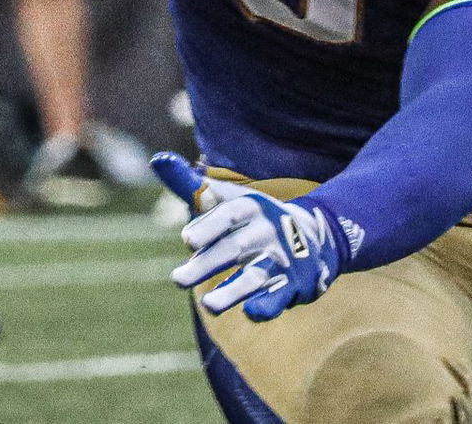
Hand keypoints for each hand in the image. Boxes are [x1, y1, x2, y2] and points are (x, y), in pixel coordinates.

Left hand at [152, 151, 340, 321]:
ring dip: (233, 291)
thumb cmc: (251, 217)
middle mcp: (265, 231)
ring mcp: (280, 259)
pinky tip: (253, 312)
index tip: (186, 240)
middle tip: (177, 280)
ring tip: (209, 306)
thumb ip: (190, 185)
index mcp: (249, 207)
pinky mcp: (291, 285)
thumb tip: (157, 159)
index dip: (208, 226)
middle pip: (235, 248)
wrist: (313, 236)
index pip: (228, 215)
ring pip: (256, 276)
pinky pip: (279, 297)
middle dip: (207, 264)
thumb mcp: (225, 198)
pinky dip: (268, 304)